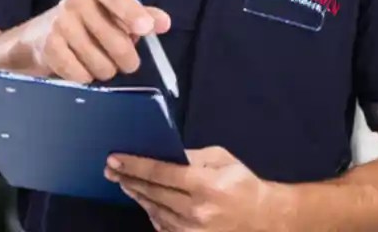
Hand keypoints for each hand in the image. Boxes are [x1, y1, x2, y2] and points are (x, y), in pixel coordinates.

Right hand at [19, 0, 170, 83]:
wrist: (40, 35)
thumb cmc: (88, 22)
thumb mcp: (113, 12)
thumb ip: (142, 15)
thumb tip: (164, 23)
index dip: (133, 13)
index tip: (147, 29)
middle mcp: (75, 2)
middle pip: (115, 41)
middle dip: (128, 60)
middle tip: (127, 63)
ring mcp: (60, 25)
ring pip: (100, 64)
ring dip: (106, 71)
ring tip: (101, 63)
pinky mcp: (50, 48)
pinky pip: (81, 75)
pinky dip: (86, 78)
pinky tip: (82, 68)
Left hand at [105, 147, 284, 231]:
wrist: (266, 219)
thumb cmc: (242, 184)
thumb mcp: (221, 160)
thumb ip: (192, 156)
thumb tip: (163, 153)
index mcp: (206, 185)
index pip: (160, 173)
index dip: (134, 165)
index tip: (114, 159)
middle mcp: (197, 211)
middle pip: (153, 193)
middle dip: (129, 180)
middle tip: (111, 170)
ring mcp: (194, 231)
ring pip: (155, 211)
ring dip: (138, 196)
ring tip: (125, 184)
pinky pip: (164, 227)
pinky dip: (152, 214)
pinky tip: (145, 203)